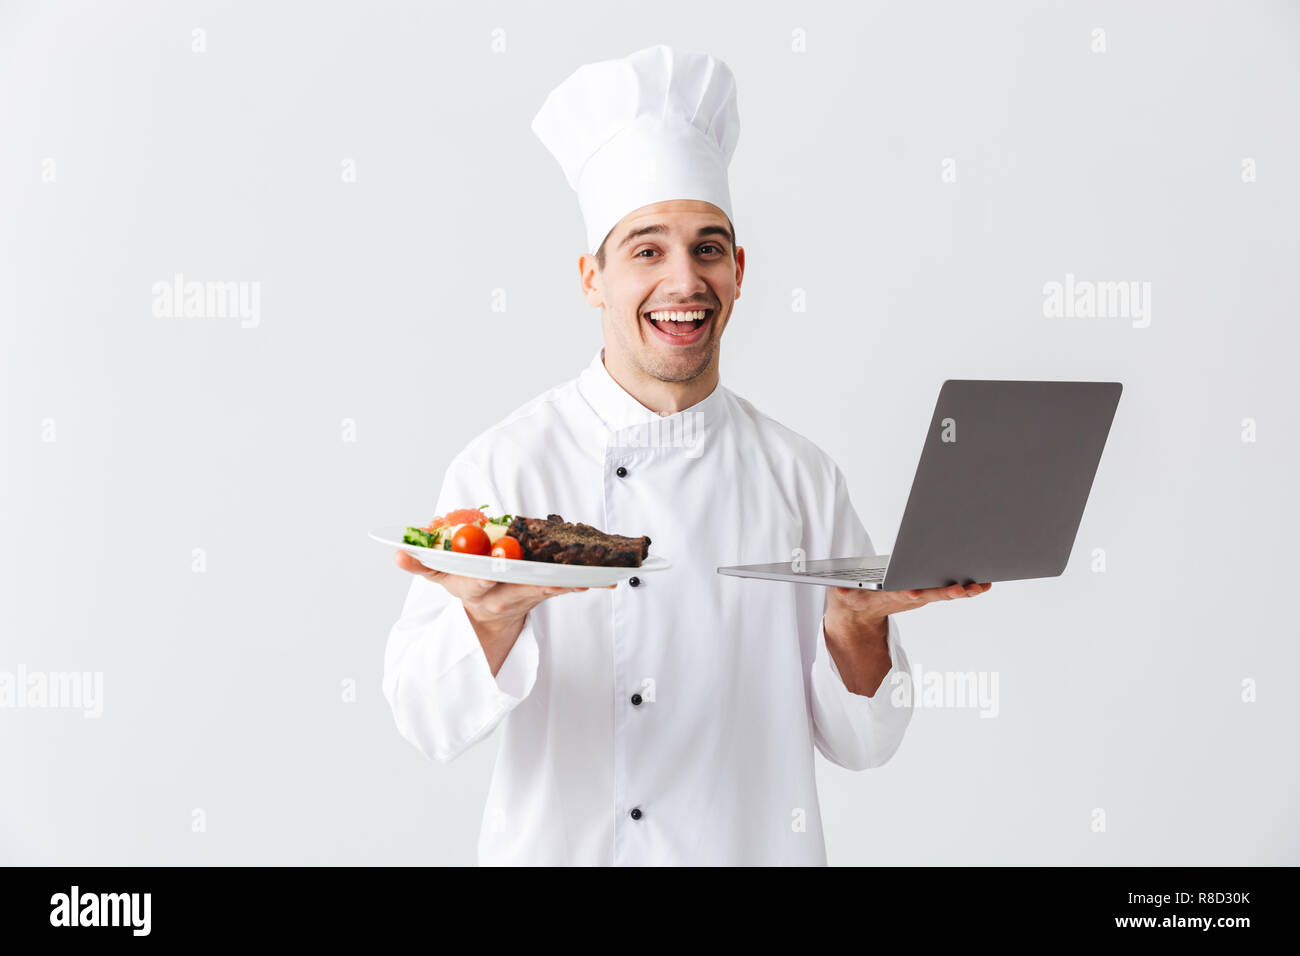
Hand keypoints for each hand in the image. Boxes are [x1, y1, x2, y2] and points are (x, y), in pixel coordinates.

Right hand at [395, 549, 606, 626]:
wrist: (487, 618)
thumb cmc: (467, 587)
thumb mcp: (441, 579)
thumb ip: (421, 564)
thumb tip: (397, 553)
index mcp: (477, 590)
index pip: (482, 582)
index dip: (491, 574)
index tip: (501, 566)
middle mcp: (503, 597)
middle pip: (525, 588)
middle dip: (545, 582)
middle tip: (563, 575)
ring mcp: (526, 598)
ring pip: (551, 589)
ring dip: (574, 583)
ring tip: (597, 575)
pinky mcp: (545, 596)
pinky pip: (566, 588)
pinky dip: (586, 583)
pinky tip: (608, 578)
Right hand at [828, 581, 992, 622]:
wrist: (859, 615)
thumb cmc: (855, 598)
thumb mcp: (844, 595)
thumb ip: (843, 592)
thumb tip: (838, 589)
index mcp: (884, 596)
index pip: (900, 595)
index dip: (910, 594)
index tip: (917, 593)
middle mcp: (902, 597)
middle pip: (925, 595)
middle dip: (943, 593)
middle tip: (961, 590)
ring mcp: (913, 597)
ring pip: (939, 594)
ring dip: (960, 592)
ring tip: (980, 587)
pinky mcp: (920, 595)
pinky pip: (944, 592)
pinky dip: (963, 590)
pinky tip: (982, 585)